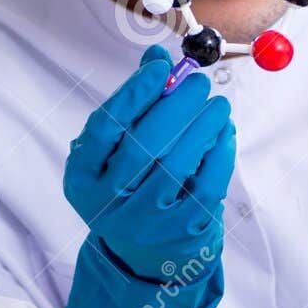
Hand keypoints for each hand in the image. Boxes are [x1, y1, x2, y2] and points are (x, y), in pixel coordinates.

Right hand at [61, 45, 235, 307]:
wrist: (147, 250)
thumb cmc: (130, 183)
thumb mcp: (117, 150)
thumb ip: (135, 105)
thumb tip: (160, 57)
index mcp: (84, 179)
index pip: (105, 129)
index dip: (133, 93)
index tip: (160, 66)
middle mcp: (109, 204)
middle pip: (143, 145)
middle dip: (175, 105)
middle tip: (198, 82)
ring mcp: (147, 221)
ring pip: (178, 164)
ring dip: (203, 125)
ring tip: (217, 104)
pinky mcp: (184, 231)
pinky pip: (207, 184)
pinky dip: (220, 152)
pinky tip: (223, 132)